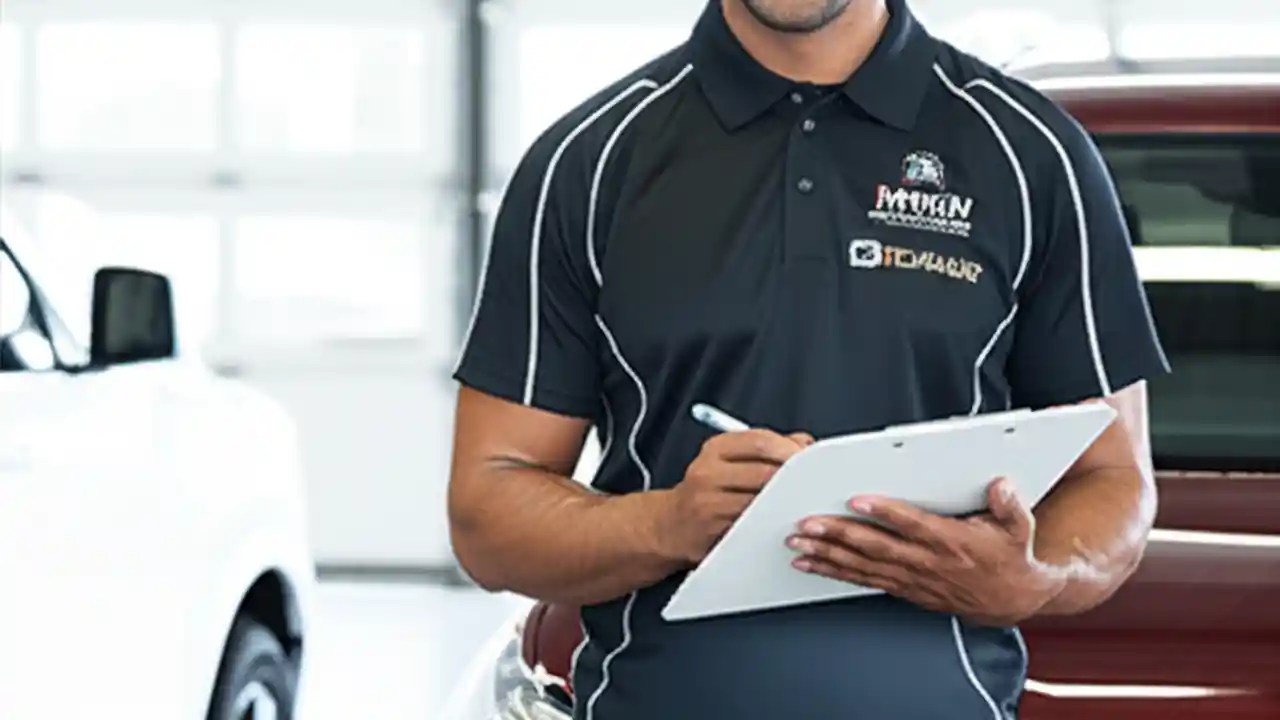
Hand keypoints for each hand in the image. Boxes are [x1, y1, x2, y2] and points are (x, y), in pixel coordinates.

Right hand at [656, 429, 813, 565]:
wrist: (671, 524)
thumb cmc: (707, 491)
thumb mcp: (728, 460)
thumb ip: (766, 448)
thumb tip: (804, 442)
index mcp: (715, 449)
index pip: (760, 441)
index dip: (789, 449)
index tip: (808, 458)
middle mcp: (708, 472)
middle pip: (764, 472)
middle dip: (793, 478)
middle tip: (812, 483)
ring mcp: (709, 502)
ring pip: (761, 501)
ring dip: (785, 502)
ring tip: (798, 503)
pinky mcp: (714, 529)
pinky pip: (753, 524)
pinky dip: (771, 521)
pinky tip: (780, 520)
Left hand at [788, 478, 1065, 625]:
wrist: (1012, 599)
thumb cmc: (1009, 557)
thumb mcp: (1019, 527)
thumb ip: (1008, 504)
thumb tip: (1000, 485)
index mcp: (951, 541)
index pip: (912, 525)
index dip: (884, 512)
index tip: (858, 500)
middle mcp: (926, 562)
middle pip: (875, 547)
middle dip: (837, 535)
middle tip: (806, 524)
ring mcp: (912, 579)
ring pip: (863, 567)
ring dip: (828, 555)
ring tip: (798, 544)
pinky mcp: (904, 589)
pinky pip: (864, 581)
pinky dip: (836, 573)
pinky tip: (812, 565)